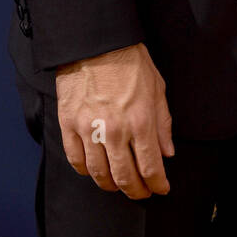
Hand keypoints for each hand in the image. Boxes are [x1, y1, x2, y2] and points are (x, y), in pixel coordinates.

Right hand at [55, 42, 173, 198]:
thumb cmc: (130, 61)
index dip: (157, 184)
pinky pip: (76, 160)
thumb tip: (167, 152)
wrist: (96, 43)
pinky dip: (85, 171)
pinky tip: (93, 171)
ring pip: (99, 173)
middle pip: (125, 177)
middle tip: (141, 193)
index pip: (150, 166)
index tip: (161, 188)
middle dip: (136, 191)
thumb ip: (163, 123)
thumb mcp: (157, 88)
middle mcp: (115, 131)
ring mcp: (89, 130)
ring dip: (111, 185)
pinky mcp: (69, 125)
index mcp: (141, 121)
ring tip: (118, 186)